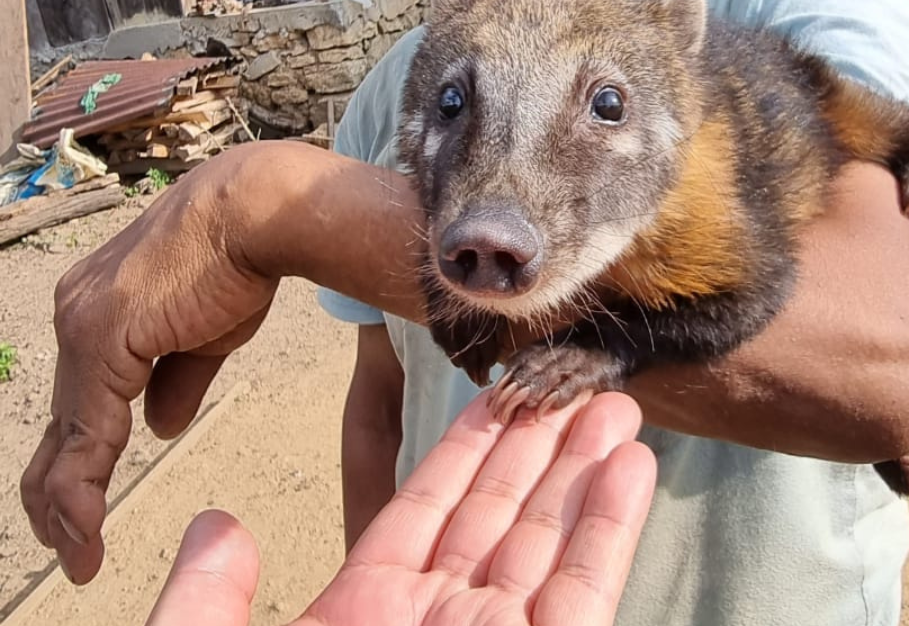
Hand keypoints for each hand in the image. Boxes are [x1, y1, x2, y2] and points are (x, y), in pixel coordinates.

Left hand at [21, 145, 280, 584]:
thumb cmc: (239, 260)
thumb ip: (176, 378)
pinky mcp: (100, 338)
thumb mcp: (207, 333)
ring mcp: (82, 326)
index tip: (89, 511)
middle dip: (59, 493)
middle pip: (60, 421)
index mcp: (100, 309)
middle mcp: (75, 313)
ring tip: (79, 556)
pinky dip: (83, 487)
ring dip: (67, 505)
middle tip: (73, 547)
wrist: (254, 214)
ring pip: (65, 434)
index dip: (83, 459)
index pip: (82, 399)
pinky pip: (86, 431)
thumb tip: (159, 426)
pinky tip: (86, 530)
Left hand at [145, 392, 655, 625]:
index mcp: (365, 614)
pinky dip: (609, 531)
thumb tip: (217, 526)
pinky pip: (583, 595)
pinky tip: (626, 472)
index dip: (468, 446)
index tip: (500, 394)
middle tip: (574, 382)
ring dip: (585, 472)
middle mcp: (438, 625)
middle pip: (501, 512)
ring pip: (549, 543)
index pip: (428, 505)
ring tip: (613, 409)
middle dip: (540, 444)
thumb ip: (206, 606)